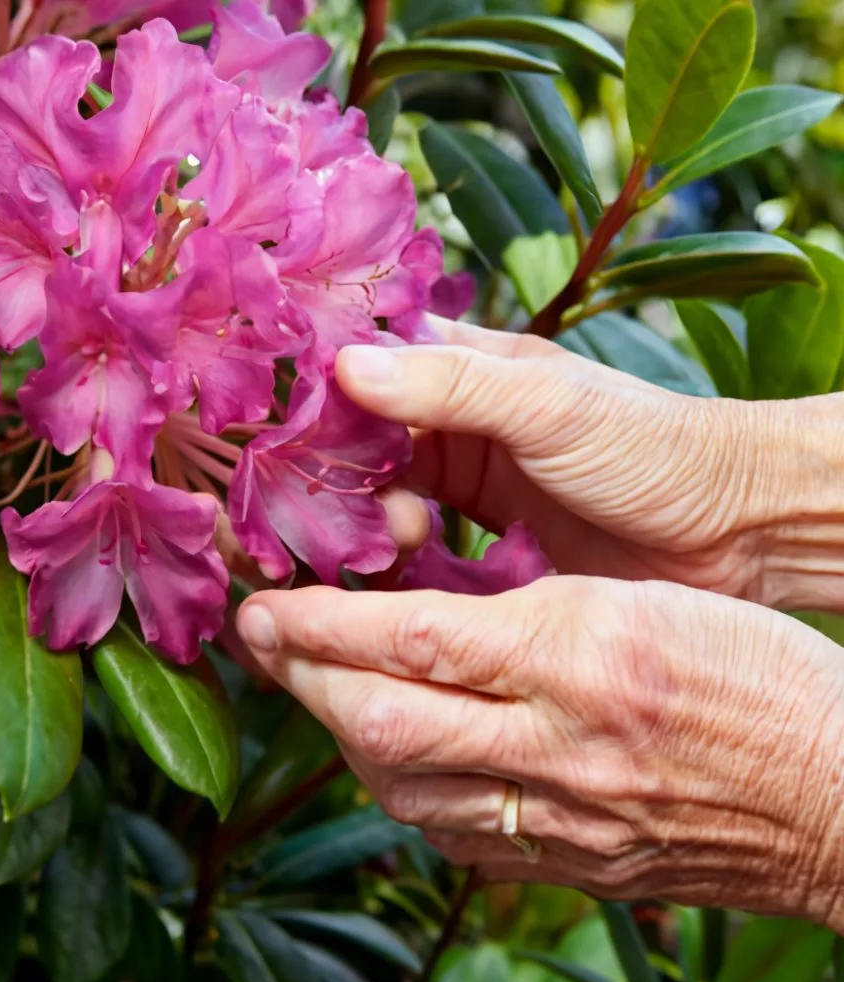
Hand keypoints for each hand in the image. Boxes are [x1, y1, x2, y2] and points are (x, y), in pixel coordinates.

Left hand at [237, 578, 843, 928]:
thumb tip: (424, 626)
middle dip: (304, 678)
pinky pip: (456, 838)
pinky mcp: (574, 863)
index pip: (416, 636)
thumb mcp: (646, 603)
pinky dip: (402, 795)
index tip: (267, 606)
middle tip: (259, 640)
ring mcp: (564, 814)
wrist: (839, 797)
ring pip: (407, 788)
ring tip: (309, 690)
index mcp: (584, 651)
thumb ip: (535, 614)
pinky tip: (386, 761)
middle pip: (388, 719)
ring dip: (339, 736)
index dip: (324, 624)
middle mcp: (562, 740)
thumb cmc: (761, 675)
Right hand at [338, 319, 843, 610]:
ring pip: (381, 496)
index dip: (319, 401)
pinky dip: (397, 561)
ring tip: (393, 549)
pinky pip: (415, 547)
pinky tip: (399, 577)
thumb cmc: (651, 448)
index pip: (364, 368)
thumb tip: (346, 367)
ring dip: (370, 524)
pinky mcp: (481, 539)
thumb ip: (451, 385)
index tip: (284, 443)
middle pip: (360, 441)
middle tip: (350, 518)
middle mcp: (456, 420)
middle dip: (341, 479)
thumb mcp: (550, 406)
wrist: (733, 529)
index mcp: (466, 367)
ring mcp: (468, 482)